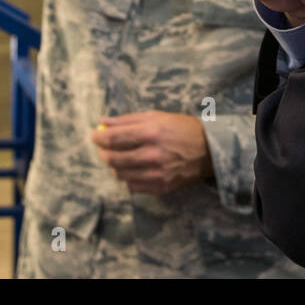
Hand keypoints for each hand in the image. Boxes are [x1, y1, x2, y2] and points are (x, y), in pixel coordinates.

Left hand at [91, 111, 212, 195]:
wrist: (210, 150)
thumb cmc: (182, 129)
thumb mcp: (156, 116)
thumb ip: (127, 120)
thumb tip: (103, 122)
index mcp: (151, 133)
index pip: (113, 138)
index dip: (98, 137)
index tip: (94, 136)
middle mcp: (153, 155)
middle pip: (113, 159)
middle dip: (103, 153)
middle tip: (104, 149)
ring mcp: (157, 174)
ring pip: (121, 174)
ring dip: (115, 166)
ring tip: (120, 158)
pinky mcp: (161, 187)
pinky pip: (133, 186)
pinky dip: (127, 178)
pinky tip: (133, 169)